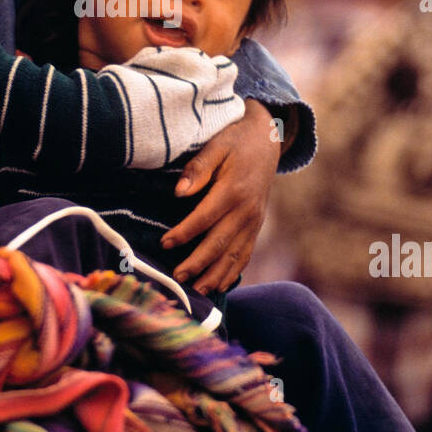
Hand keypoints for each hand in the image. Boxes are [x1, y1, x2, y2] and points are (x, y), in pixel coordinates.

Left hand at [163, 99, 279, 293]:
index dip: (184, 232)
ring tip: (196, 291)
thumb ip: (198, 168)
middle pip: (220, 242)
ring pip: (234, 254)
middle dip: (197, 263)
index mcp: (234, 190)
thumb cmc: (235, 141)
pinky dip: (232, 272)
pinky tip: (218, 285)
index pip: (205, 217)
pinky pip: (246, 254)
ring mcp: (254, 221)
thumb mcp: (216, 145)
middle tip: (176, 278)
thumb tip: (179, 192)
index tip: (164, 243)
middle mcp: (247, 210)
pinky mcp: (256, 226)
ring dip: (215, 274)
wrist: (267, 140)